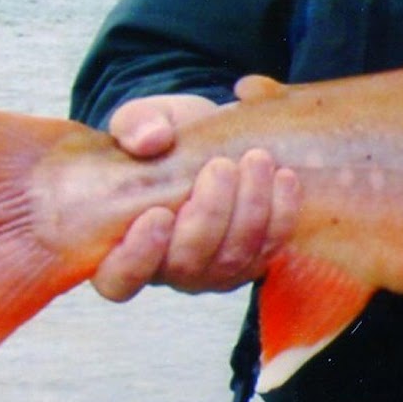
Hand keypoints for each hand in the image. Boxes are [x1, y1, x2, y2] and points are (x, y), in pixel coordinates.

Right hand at [91, 93, 300, 301]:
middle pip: (186, 265)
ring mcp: (210, 272)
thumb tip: (150, 140)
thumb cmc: (165, 140)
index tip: (159, 214)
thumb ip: (134, 125)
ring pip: (231, 260)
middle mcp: (165, 270)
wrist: (210, 143)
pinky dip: (280, 214)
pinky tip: (283, 177)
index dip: (137, 257)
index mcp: (120, 246)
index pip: (119, 279)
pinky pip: (269, 249)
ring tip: (257, 160)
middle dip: (209, 216)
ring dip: (250, 209)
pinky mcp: (250, 261)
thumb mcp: (141, 122)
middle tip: (222, 166)